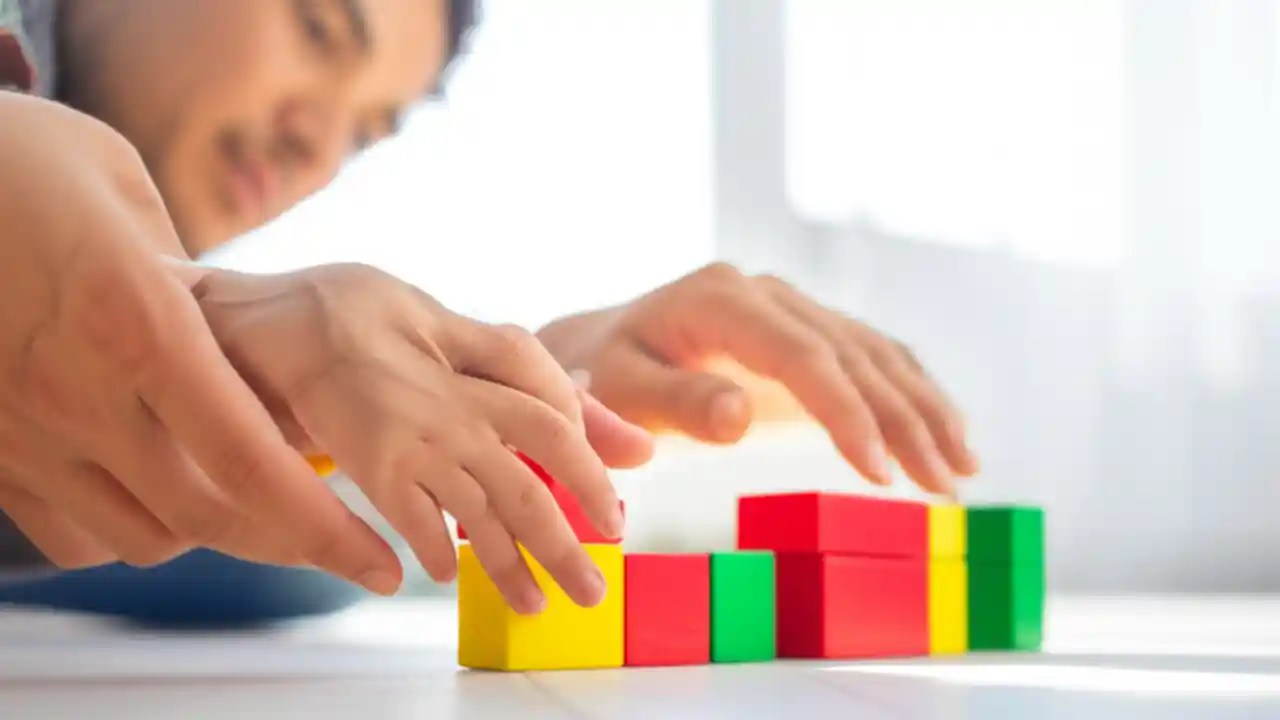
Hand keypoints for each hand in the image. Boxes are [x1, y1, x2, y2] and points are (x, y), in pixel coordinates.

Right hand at [0, 94, 397, 589]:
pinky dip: (130, 532)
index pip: (249, 463)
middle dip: (294, 547)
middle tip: (347, 553)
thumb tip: (246, 347)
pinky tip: (159, 493)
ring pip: (143, 540)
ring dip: (214, 534)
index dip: (324, 529)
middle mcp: (79, 395)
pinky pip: (70, 535)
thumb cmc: (17, 165)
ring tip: (254, 502)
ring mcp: (23, 433)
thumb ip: (191, 284)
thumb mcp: (127, 194)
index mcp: (137, 325)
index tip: (376, 560)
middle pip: (209, 519)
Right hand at [186, 263, 650, 611]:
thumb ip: (505, 359)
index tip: (608, 508)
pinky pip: (418, 517)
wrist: (250, 316)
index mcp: (470, 349)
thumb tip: (578, 405)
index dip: (590, 460)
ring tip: (532, 604)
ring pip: (486, 502)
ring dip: (512, 562)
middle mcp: (454, 390)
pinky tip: (446, 577)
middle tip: (591, 589)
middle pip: (541, 458)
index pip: (554, 407)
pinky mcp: (369, 457)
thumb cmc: (344, 311)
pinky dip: (435, 550)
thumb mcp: (430, 317)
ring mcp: (414, 427)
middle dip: (571, 530)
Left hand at [537, 263, 978, 494]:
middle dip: (904, 422)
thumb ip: (677, 400)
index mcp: (722, 298)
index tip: (882, 474)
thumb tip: (742, 416)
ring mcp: (791, 307)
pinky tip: (948, 436)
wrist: (597, 347)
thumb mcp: (619, 389)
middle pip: (853, 354)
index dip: (848, 413)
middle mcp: (767, 293)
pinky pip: (871, 359)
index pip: (803, 355)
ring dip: (925, 410)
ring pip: (876, 354)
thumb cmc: (601, 375)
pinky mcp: (805, 333)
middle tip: (944, 488)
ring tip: (963, 471)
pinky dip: (913, 396)